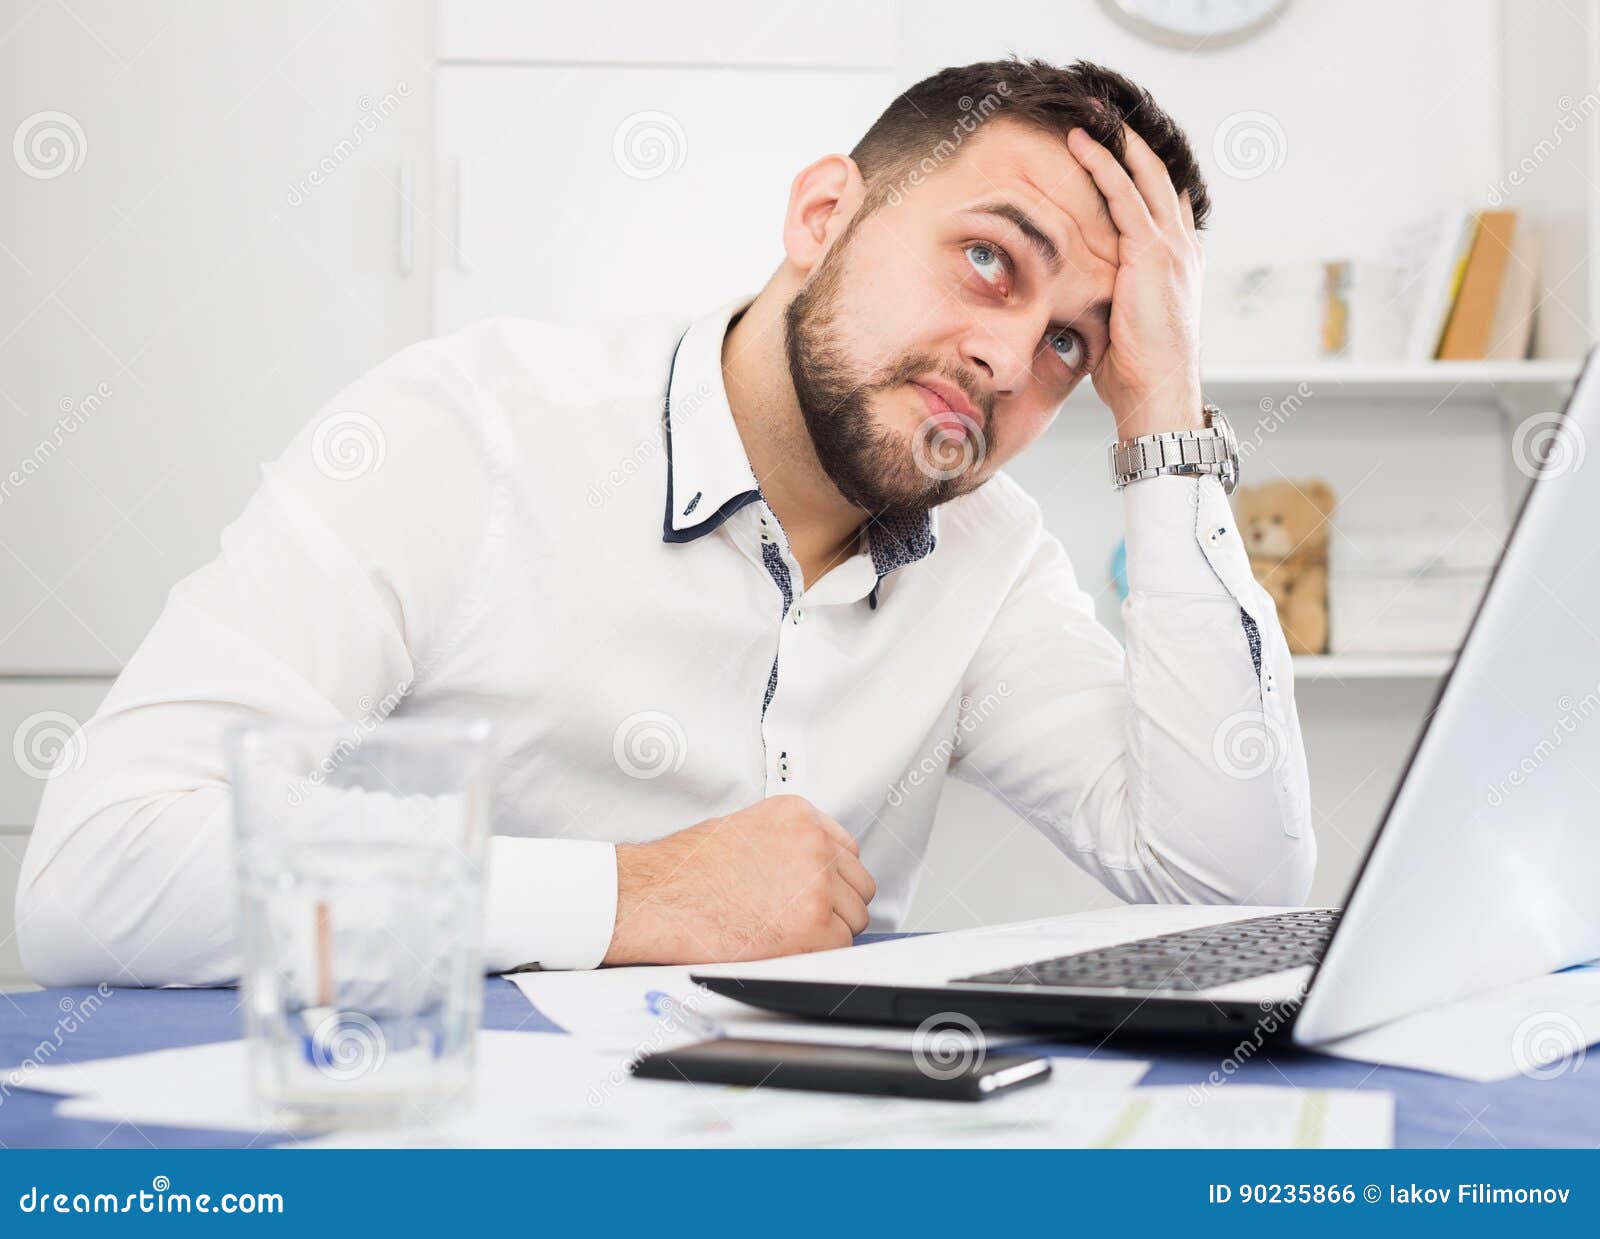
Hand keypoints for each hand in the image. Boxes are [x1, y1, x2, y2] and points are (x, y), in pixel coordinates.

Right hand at [602, 794, 876, 964]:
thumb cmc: (685, 869)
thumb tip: (807, 865)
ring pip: (854, 917)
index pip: (847, 849)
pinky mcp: (812, 925)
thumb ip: (786, 841)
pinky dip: (818, 954)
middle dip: (836, 904)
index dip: (833, 876)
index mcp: (798, 815)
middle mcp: (813, 844)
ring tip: (789, 932)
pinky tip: (787, 948)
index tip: (822, 890)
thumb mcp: (744, 828)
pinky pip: (839, 947)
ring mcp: (816, 884)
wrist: (658, 897)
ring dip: (829, 930)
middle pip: (858, 884)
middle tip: (803, 917)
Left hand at [1066, 124, 1204, 439]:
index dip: (1143, 172)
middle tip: (1105, 114)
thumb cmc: (1133, 371)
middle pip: (1158, 177)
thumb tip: (1065, 290)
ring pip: (1143, 176)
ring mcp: (1171, 247)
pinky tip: (1081, 145)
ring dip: (1114, 142)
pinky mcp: (1152, 253)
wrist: (1156, 393)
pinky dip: (1103, 165)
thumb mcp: (1119, 322)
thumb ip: (1105, 294)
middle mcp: (1182, 248)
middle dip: (1132, 143)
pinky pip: (1124, 195)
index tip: (1118, 147)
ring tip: (1086, 117)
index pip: (1164, 204)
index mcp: (1178, 263)